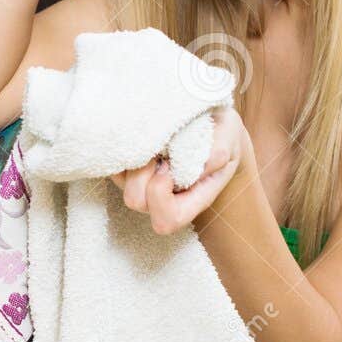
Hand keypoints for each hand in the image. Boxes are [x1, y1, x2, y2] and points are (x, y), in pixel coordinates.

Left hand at [110, 108, 249, 233]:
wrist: (212, 120)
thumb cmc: (223, 134)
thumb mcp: (229, 139)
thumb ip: (215, 154)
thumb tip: (188, 165)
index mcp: (191, 200)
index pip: (166, 220)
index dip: (160, 194)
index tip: (169, 166)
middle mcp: (163, 198)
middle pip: (135, 201)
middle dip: (142, 174)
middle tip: (158, 148)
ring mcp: (143, 185)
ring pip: (121, 183)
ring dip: (132, 159)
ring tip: (153, 139)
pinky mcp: (127, 168)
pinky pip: (112, 166)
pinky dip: (123, 149)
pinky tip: (143, 135)